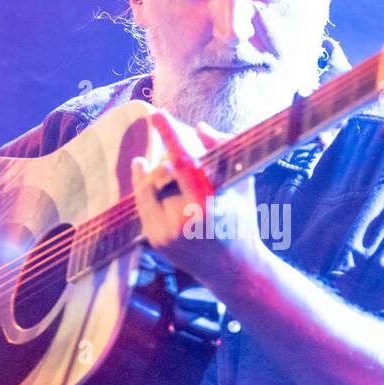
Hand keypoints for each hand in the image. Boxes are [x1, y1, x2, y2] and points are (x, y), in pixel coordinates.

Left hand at [131, 111, 264, 291]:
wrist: (234, 270)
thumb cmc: (242, 220)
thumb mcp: (241, 183)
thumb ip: (223, 152)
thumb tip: (199, 127)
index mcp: (209, 207)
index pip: (185, 164)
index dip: (170, 136)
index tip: (157, 113)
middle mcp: (184, 223)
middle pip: (165, 174)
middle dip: (170, 157)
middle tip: (176, 147)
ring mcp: (166, 234)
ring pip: (149, 187)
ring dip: (155, 169)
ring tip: (162, 160)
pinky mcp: (155, 240)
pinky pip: (142, 203)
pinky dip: (142, 184)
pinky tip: (141, 166)